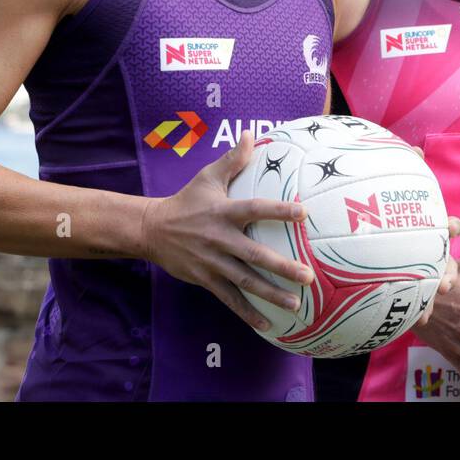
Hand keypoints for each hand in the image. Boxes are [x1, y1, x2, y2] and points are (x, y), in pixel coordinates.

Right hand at [140, 131, 314, 329]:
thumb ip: (233, 160)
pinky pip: (229, 299)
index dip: (278, 210)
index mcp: (223, 211)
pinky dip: (247, 313)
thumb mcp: (208, 177)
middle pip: (254, 255)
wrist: (151, 230)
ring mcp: (212, 262)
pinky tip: (267, 325)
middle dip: (282, 266)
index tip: (303, 213)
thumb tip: (252, 135)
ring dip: (270, 294)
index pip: (255, 209)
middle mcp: (219, 239)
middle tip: (308, 275)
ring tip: (296, 304)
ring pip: (245, 281)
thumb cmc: (187, 201)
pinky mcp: (205, 279)